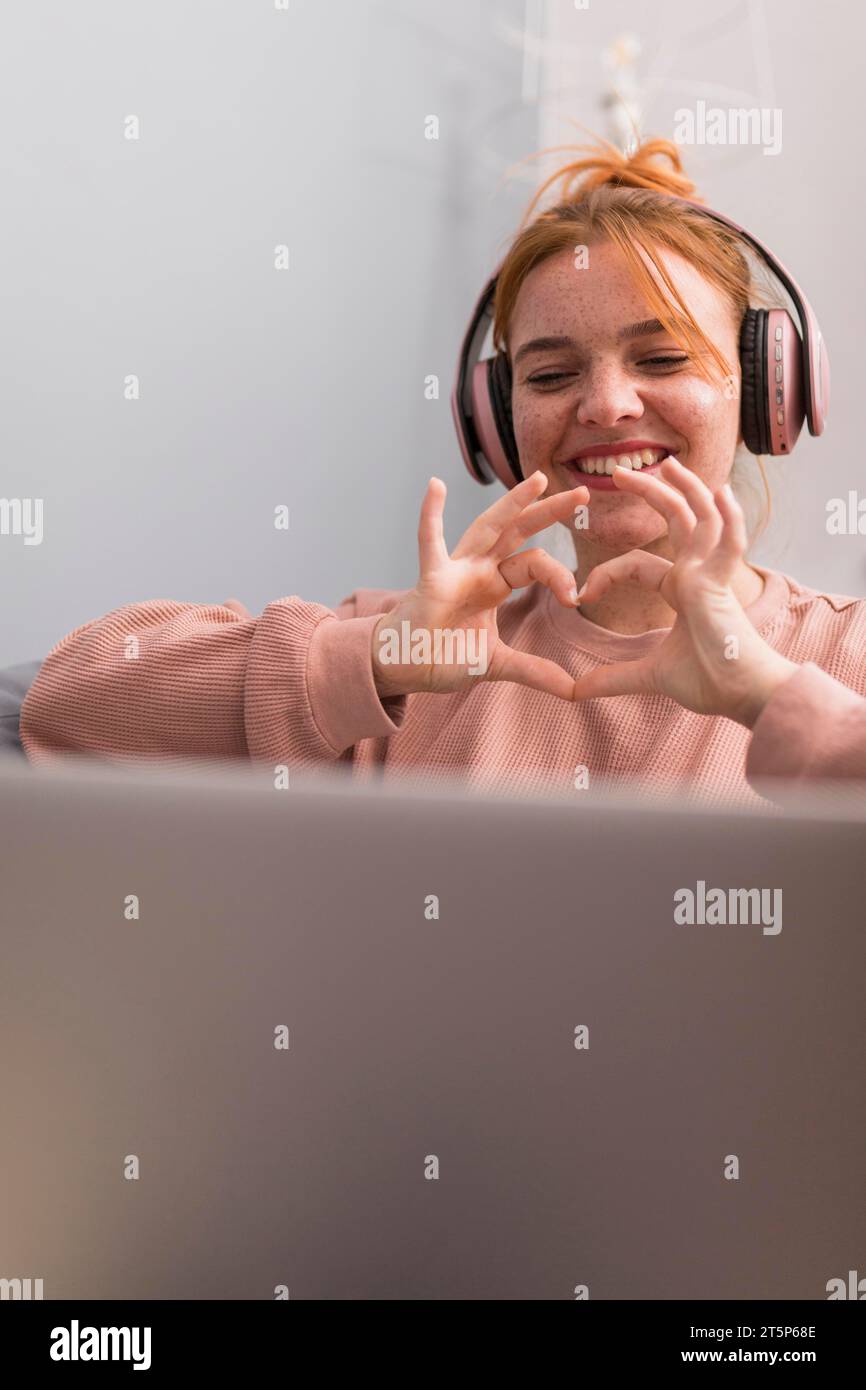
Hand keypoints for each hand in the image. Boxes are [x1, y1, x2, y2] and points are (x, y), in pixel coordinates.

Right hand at [371, 471, 588, 700]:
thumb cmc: (443, 657)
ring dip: (512, 503)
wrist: (406, 668)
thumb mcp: (497, 664)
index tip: (575, 599)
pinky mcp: (432, 579)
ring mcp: (455, 569)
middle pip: (520, 531)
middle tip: (582, 493)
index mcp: (495, 584)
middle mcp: (479, 569)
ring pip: (488, 527)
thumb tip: (574, 691)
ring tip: (536, 479)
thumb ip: (534, 671)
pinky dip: (430, 515)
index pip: (535, 564)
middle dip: (549, 511)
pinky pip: (430, 542)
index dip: (558, 576)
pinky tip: (435, 487)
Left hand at [571, 456, 797, 727]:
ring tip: (666, 463)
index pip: (638, 564)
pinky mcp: (722, 585)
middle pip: (676, 521)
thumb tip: (575, 692)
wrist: (742, 696)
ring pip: (701, 519)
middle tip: (619, 471)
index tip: (578, 595)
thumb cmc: (709, 682)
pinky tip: (721, 492)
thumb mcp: (649, 676)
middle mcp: (699, 575)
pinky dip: (730, 518)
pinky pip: (730, 544)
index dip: (605, 573)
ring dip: (687, 489)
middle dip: (650, 493)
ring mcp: (713, 575)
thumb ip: (613, 678)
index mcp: (684, 589)